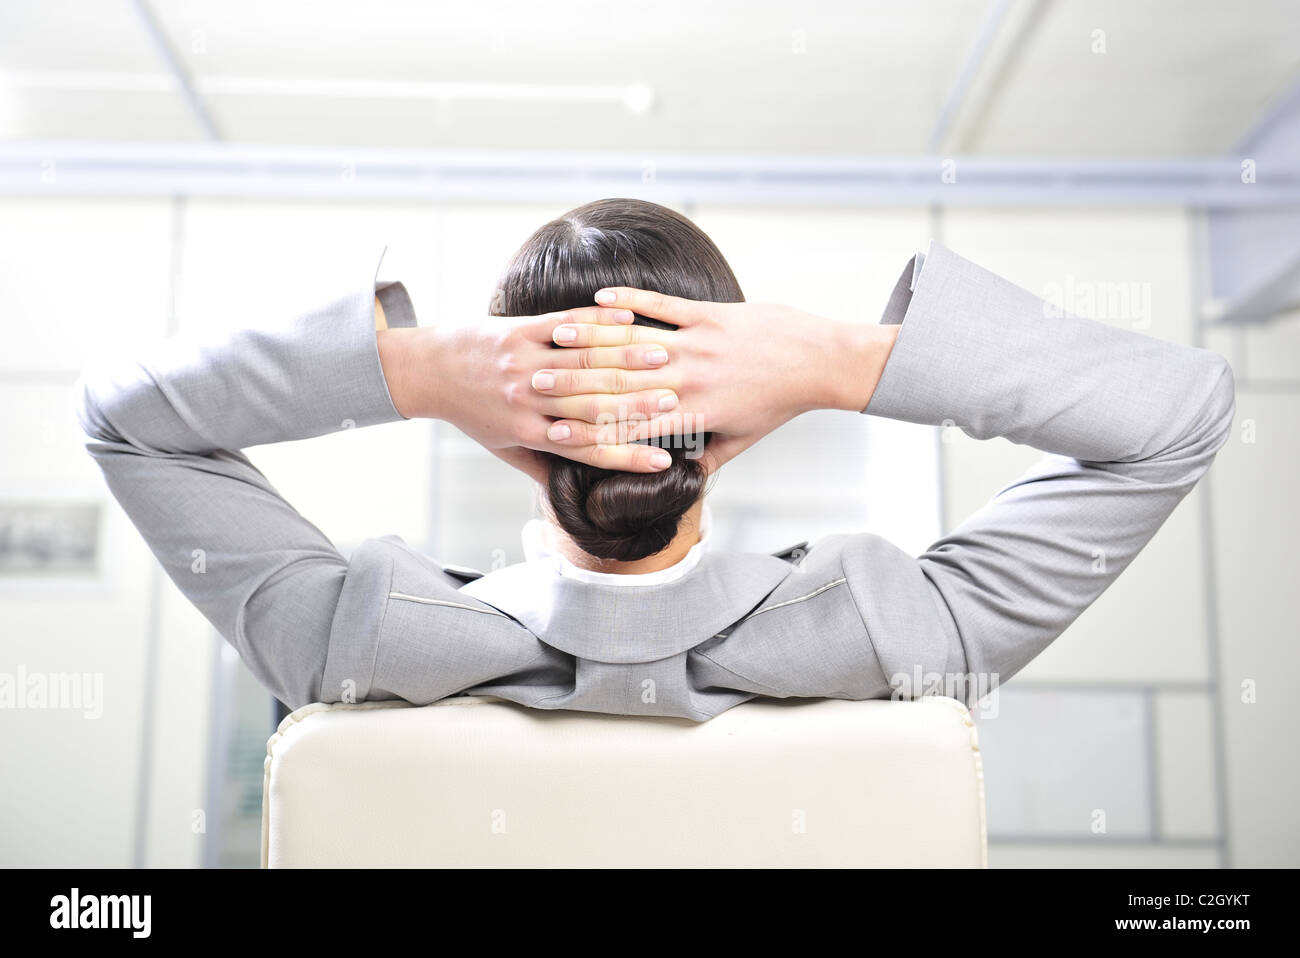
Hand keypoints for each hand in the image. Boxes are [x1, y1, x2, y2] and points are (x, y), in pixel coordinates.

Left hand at [377, 306, 681, 480]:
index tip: (667, 463)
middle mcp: (528, 401)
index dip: (629, 457)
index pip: (590, 449)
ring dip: (630, 359)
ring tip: (666, 358)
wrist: (428, 370)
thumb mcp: (502, 448)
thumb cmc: (470, 412)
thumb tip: (577, 490)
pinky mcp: (518, 331)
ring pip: (586, 363)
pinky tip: (629, 318)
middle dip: (640, 405)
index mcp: (530, 434)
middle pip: (595, 406)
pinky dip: (599, 321)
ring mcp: (523, 363)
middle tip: (680, 403)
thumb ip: (541, 466)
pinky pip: (565, 324)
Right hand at [529, 290, 900, 471]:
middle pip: (624, 383)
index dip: (592, 426)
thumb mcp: (742, 440)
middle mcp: (692, 380)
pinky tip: (601, 296)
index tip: (555, 428)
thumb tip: (678, 474)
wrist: (817, 360)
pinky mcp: (708, 315)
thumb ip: (706, 457)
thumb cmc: (778, 404)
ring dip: (592, 338)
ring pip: (635, 342)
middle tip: (538, 380)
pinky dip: (630, 300)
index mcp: (697, 415)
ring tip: (555, 338)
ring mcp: (699, 344)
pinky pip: (661, 304)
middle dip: (578, 383)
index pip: (634, 424)